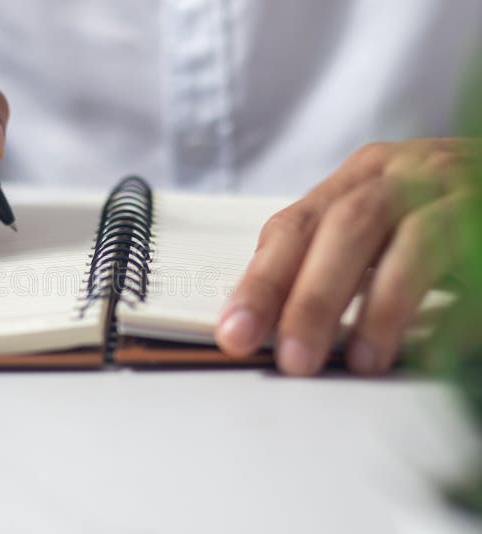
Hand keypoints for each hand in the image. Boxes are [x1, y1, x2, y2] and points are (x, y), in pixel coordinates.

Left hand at [216, 139, 479, 375]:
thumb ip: (326, 260)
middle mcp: (404, 175)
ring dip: (383, 307)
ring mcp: (459, 192)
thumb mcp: (376, 227)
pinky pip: (476, 258)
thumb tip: (265, 323)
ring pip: (413, 240)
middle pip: (344, 228)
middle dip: (312, 298)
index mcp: (359, 179)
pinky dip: (456, 313)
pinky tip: (433, 351)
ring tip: (363, 362)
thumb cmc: (440, 214)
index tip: (234, 334)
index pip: (294, 227)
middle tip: (293, 359)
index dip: (261, 282)